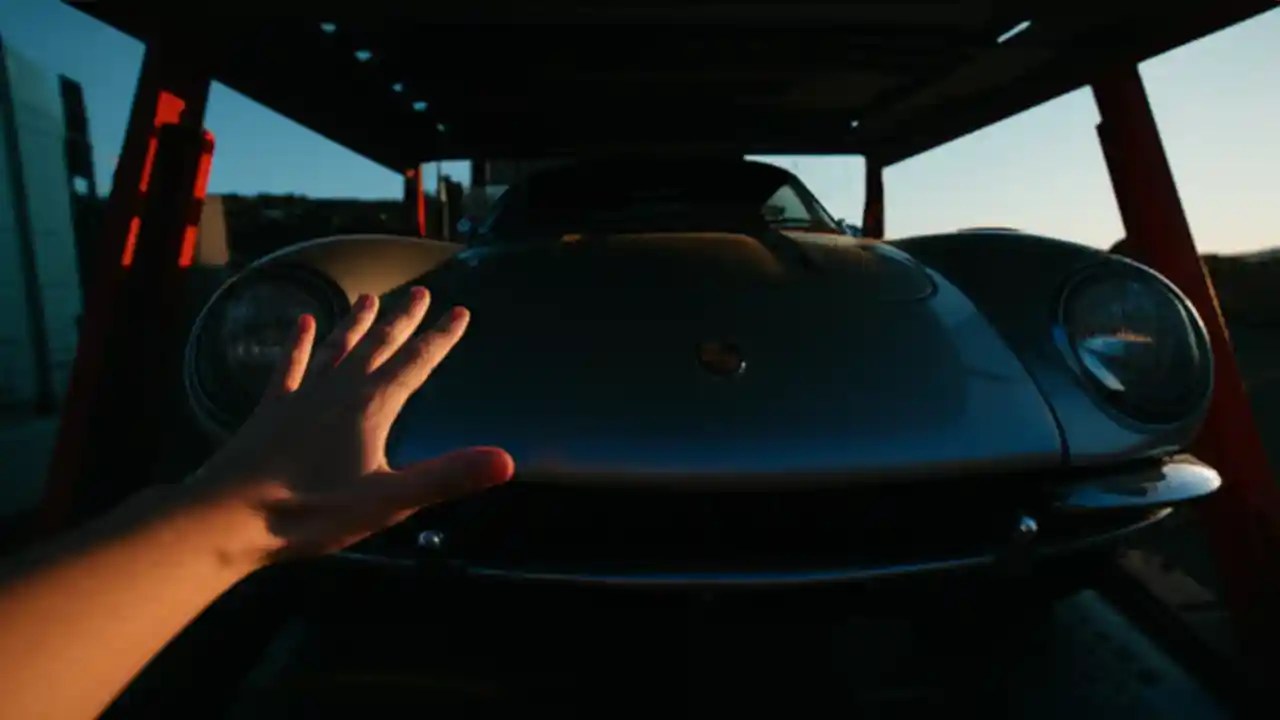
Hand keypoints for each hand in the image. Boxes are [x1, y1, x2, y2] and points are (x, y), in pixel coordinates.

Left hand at [189, 287, 513, 567]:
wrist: (227, 516)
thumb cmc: (312, 511)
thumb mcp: (389, 500)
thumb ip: (447, 477)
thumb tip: (506, 460)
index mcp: (372, 407)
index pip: (416, 364)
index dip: (441, 339)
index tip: (461, 312)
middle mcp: (339, 390)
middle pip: (378, 346)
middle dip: (403, 320)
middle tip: (421, 292)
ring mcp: (302, 396)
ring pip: (337, 348)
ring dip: (356, 323)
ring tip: (369, 297)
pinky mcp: (271, 409)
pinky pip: (290, 367)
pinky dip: (298, 344)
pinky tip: (301, 324)